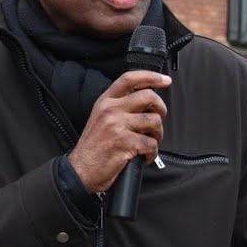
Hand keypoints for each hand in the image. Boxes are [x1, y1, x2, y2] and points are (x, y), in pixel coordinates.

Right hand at [69, 70, 171, 192]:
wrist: (80, 170)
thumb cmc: (93, 147)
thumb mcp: (100, 119)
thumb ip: (119, 107)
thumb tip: (146, 104)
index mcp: (104, 102)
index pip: (129, 79)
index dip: (151, 76)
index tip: (165, 80)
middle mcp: (110, 110)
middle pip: (148, 97)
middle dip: (161, 108)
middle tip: (159, 118)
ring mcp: (117, 125)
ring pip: (154, 121)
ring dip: (158, 134)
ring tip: (150, 142)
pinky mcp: (124, 142)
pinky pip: (151, 143)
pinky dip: (152, 153)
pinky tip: (144, 157)